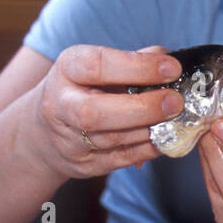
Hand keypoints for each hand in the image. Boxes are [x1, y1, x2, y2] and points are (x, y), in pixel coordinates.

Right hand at [25, 44, 182, 178]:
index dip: (137, 67)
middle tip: (175, 101)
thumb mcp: (97, 66)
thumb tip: (168, 57)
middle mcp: (61, 106)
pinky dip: (150, 148)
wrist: (45, 132)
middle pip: (94, 113)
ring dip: (150, 129)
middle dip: (141, 107)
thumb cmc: (82, 89)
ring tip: (177, 118)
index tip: (171, 68)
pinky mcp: (85, 165)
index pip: (96, 66)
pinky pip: (123, 159)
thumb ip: (132, 60)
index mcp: (66, 71)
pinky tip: (168, 135)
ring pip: (111, 139)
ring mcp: (69, 140)